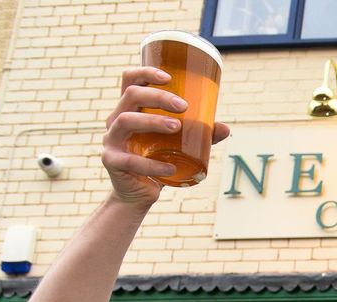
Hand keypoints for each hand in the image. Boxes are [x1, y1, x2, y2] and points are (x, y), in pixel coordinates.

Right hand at [102, 67, 230, 205]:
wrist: (138, 194)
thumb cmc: (157, 161)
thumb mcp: (177, 145)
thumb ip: (198, 135)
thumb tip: (225, 128)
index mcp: (129, 109)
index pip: (129, 80)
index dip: (145, 72)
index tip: (169, 77)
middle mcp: (116, 120)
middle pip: (131, 95)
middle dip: (159, 96)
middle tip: (184, 106)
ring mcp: (111, 140)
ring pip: (126, 121)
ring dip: (153, 121)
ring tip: (177, 127)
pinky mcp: (112, 161)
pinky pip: (130, 160)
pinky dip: (152, 164)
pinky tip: (171, 168)